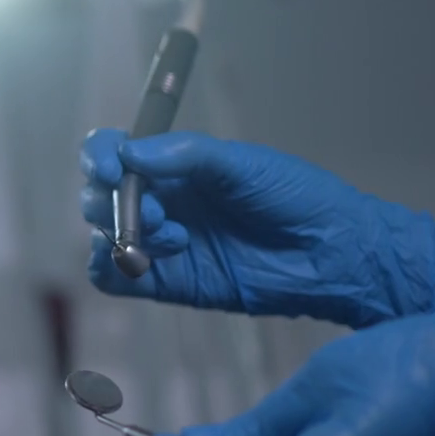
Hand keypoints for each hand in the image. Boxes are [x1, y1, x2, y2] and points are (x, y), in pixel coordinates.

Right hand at [79, 129, 434, 329]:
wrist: (334, 254)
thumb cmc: (299, 199)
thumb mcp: (244, 165)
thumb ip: (186, 155)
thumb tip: (130, 153)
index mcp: (176, 165)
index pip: (115, 152)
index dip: (100, 155)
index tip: (109, 167)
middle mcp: (162, 201)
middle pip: (100, 195)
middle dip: (112, 200)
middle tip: (157, 210)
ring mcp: (161, 243)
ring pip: (103, 234)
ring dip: (123, 231)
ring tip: (174, 237)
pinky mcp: (166, 283)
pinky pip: (112, 278)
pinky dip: (112, 267)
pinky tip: (150, 259)